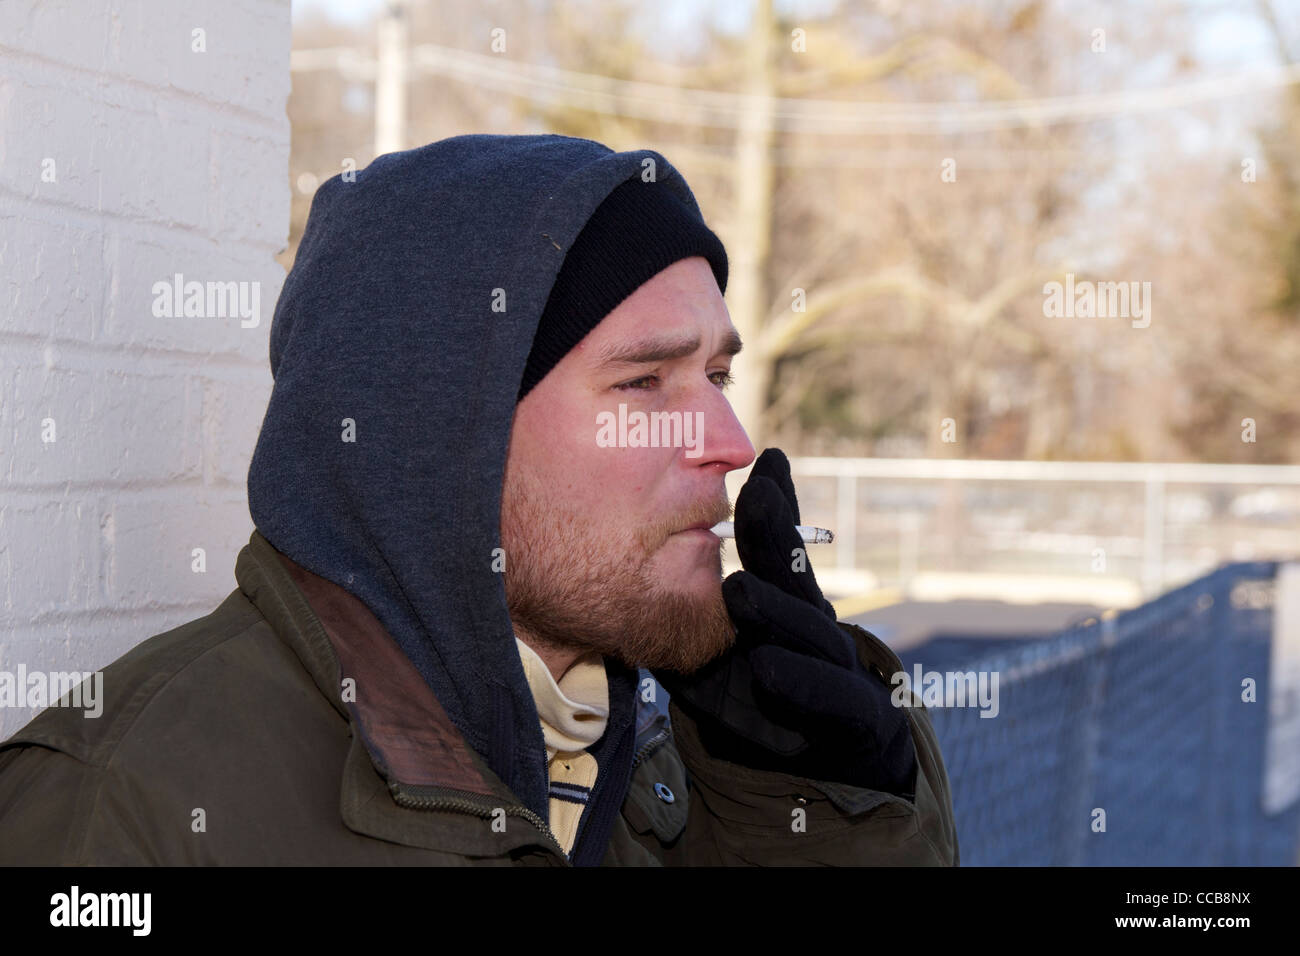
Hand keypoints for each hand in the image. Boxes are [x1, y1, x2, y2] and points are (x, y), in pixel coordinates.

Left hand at [651, 448, 916, 795]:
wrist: (831, 775)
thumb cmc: (768, 709)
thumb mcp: (717, 664)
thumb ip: (688, 626)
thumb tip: (638, 580)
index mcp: (792, 609)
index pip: (783, 552)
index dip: (776, 509)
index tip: (767, 459)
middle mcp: (818, 632)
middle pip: (796, 579)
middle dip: (775, 536)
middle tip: (753, 496)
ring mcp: (841, 675)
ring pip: (811, 637)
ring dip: (775, 612)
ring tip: (738, 588)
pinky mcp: (858, 721)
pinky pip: (830, 701)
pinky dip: (801, 684)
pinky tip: (768, 669)